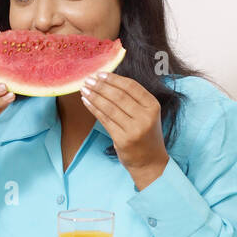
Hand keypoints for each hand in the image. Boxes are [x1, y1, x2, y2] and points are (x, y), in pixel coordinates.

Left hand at [80, 72, 168, 188]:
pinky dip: (93, 109)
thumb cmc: (145, 135)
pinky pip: (105, 120)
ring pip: (110, 107)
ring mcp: (135, 129)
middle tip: (88, 79)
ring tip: (84, 89)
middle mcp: (146, 116)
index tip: (100, 74)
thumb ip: (133, 100)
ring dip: (94, 96)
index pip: (131, 87)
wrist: (150, 162)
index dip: (114, 79)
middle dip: (101, 86)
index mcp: (153, 106)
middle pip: (119, 96)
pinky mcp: (123, 139)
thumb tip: (107, 81)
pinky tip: (86, 102)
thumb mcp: (147, 115)